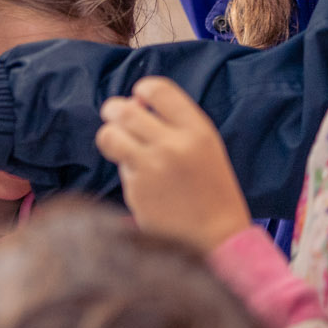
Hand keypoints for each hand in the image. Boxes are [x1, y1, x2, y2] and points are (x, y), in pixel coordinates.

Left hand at [96, 77, 251, 252]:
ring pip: (110, 133)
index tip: (139, 99)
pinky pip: (117, 164)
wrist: (217, 238)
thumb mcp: (203, 147)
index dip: (142, 90)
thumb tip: (133, 100)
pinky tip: (139, 177)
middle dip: (114, 110)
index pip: (158, 89)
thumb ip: (173, 122)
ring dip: (110, 134)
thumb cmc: (209, 189)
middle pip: (125, 109)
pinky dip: (122, 166)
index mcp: (198, 130)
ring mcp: (153, 166)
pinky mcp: (137, 187)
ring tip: (118, 143)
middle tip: (114, 117)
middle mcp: (175, 144)